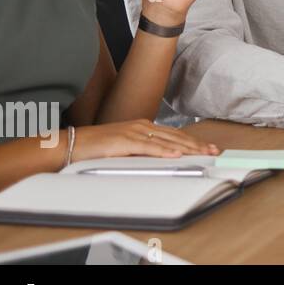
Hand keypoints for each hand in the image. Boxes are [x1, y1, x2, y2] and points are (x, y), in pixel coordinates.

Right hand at [69, 120, 218, 163]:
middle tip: (214, 151)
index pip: (174, 134)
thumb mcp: (125, 148)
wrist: (70, 144)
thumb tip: (162, 158)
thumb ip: (142, 150)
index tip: (208, 147)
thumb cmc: (95, 148)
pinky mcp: (124, 141)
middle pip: (176, 136)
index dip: (193, 141)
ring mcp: (134, 132)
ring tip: (203, 153)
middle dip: (197, 144)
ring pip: (167, 141)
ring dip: (188, 148)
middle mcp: (141, 126)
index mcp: (143, 126)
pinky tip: (177, 154)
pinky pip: (149, 147)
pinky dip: (164, 151)